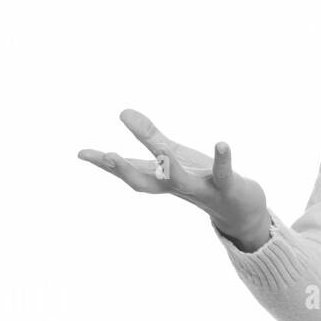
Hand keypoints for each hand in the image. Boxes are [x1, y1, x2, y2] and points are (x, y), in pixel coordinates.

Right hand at [78, 109, 269, 247]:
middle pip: (146, 183)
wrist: (239, 209)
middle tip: (106, 156)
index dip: (105, 164)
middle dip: (125, 171)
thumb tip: (122, 110)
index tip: (81, 153)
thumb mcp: (175, 155)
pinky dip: (222, 160)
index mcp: (161, 179)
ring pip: (181, 182)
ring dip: (170, 168)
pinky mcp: (226, 187)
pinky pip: (224, 174)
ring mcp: (201, 189)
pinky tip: (222, 143)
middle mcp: (176, 187)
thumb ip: (150, 137)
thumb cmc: (202, 179)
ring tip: (163, 150)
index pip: (129, 171)